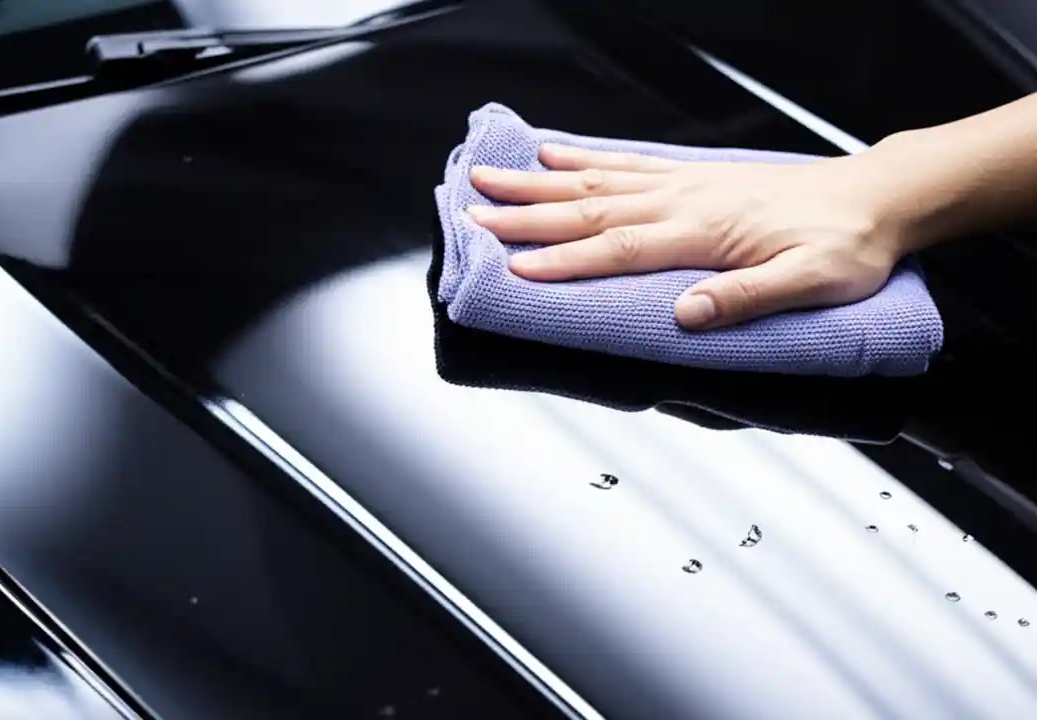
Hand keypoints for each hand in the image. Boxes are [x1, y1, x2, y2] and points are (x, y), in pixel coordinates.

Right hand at [467, 143, 912, 329]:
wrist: (875, 199)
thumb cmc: (846, 246)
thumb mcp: (812, 284)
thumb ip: (745, 298)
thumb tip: (685, 315)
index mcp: (704, 232)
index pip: (619, 248)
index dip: (565, 260)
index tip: (517, 267)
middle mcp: (683, 201)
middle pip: (590, 208)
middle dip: (527, 214)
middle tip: (475, 214)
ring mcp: (681, 184)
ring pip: (596, 182)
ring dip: (539, 183)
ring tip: (492, 178)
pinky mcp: (688, 177)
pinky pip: (624, 164)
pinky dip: (582, 159)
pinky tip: (554, 155)